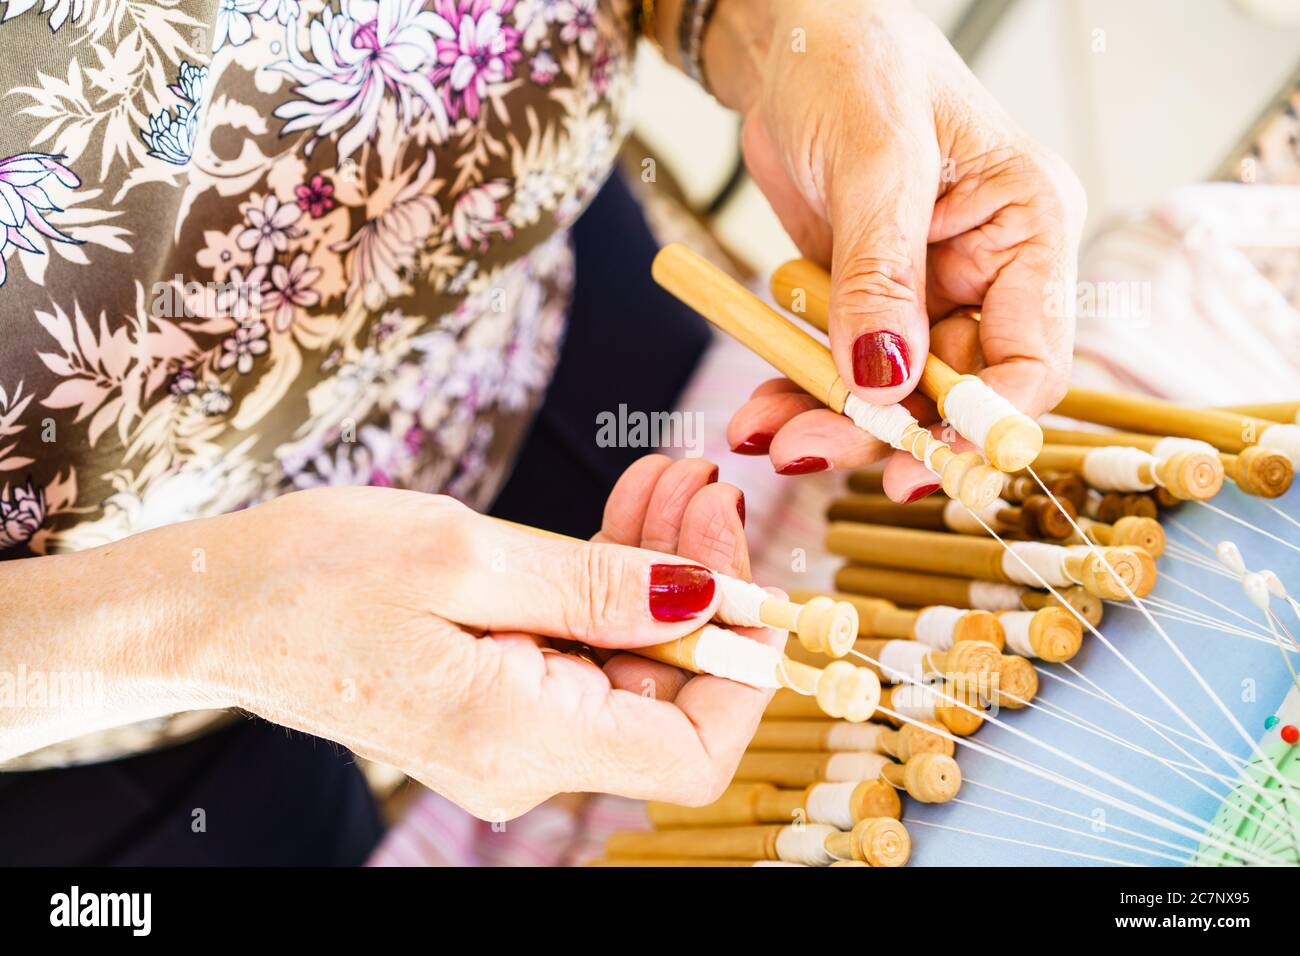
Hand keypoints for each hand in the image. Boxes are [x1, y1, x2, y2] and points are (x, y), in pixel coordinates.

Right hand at [101, 456, 769, 819]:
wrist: (214, 606)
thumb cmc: (313, 575)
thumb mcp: (464, 555)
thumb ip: (597, 584)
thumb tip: (708, 598)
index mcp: (520, 737)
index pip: (690, 752)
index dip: (741, 669)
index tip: (748, 571)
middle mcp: (526, 756)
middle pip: (667, 692)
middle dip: (702, 587)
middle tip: (704, 485)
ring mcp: (513, 729)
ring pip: (630, 658)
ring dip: (661, 570)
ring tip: (671, 476)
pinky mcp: (498, 695)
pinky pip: (583, 645)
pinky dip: (611, 581)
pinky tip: (628, 509)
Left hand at [702, 0, 1084, 498]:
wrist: (786, 48)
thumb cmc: (852, 65)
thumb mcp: (874, 161)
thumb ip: (882, 273)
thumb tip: (884, 380)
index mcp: (1030, 229)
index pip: (1032, 360)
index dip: (979, 425)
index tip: (916, 460)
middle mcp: (989, 272)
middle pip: (954, 393)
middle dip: (883, 430)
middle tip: (806, 450)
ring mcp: (928, 294)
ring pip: (893, 393)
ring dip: (831, 421)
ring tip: (764, 434)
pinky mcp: (870, 303)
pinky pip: (843, 369)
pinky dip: (801, 393)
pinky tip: (759, 413)